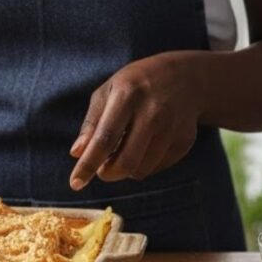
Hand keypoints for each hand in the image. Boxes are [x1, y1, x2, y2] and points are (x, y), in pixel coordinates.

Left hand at [68, 52, 204, 189]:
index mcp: (127, 96)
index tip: (75, 183)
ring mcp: (172, 128)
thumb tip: (77, 153)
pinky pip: (156, 167)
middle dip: (108, 173)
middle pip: (125, 162)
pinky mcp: (185, 141)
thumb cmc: (137, 85)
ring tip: (125, 149)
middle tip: (102, 168)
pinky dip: (144, 164)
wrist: (186, 77)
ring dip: (126, 169)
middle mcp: (153, 112)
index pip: (105, 138)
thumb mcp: (109, 91)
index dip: (88, 164)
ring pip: (141, 170)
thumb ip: (91, 123)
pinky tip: (145, 145)